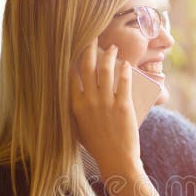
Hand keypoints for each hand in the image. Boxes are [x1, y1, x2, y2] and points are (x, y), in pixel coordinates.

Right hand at [71, 41, 141, 177]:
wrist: (116, 160)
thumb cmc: (98, 146)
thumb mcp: (79, 128)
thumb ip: (76, 111)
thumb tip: (76, 96)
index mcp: (75, 106)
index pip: (70, 76)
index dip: (72, 59)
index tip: (74, 47)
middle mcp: (88, 101)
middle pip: (87, 67)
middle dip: (89, 48)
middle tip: (92, 36)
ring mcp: (106, 103)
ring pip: (105, 70)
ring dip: (109, 55)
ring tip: (112, 48)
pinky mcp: (123, 105)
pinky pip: (123, 81)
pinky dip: (124, 69)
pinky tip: (125, 63)